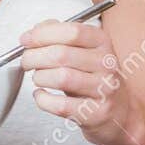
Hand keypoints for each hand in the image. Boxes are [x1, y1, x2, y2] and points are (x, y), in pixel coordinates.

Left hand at [20, 20, 144, 144]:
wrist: (118, 112)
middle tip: (26, 61)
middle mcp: (107, 64)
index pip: (72, 31)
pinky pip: (60, 105)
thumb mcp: (83, 51)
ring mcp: (104, 89)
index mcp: (102, 42)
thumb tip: (35, 31)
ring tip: (38, 78)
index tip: (26, 40)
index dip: (43, 34)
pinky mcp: (96, 113)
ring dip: (40, 77)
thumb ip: (59, 35)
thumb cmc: (94, 79)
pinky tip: (41, 95)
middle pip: (61, 54)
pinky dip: (43, 100)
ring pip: (61, 78)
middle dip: (34, 57)